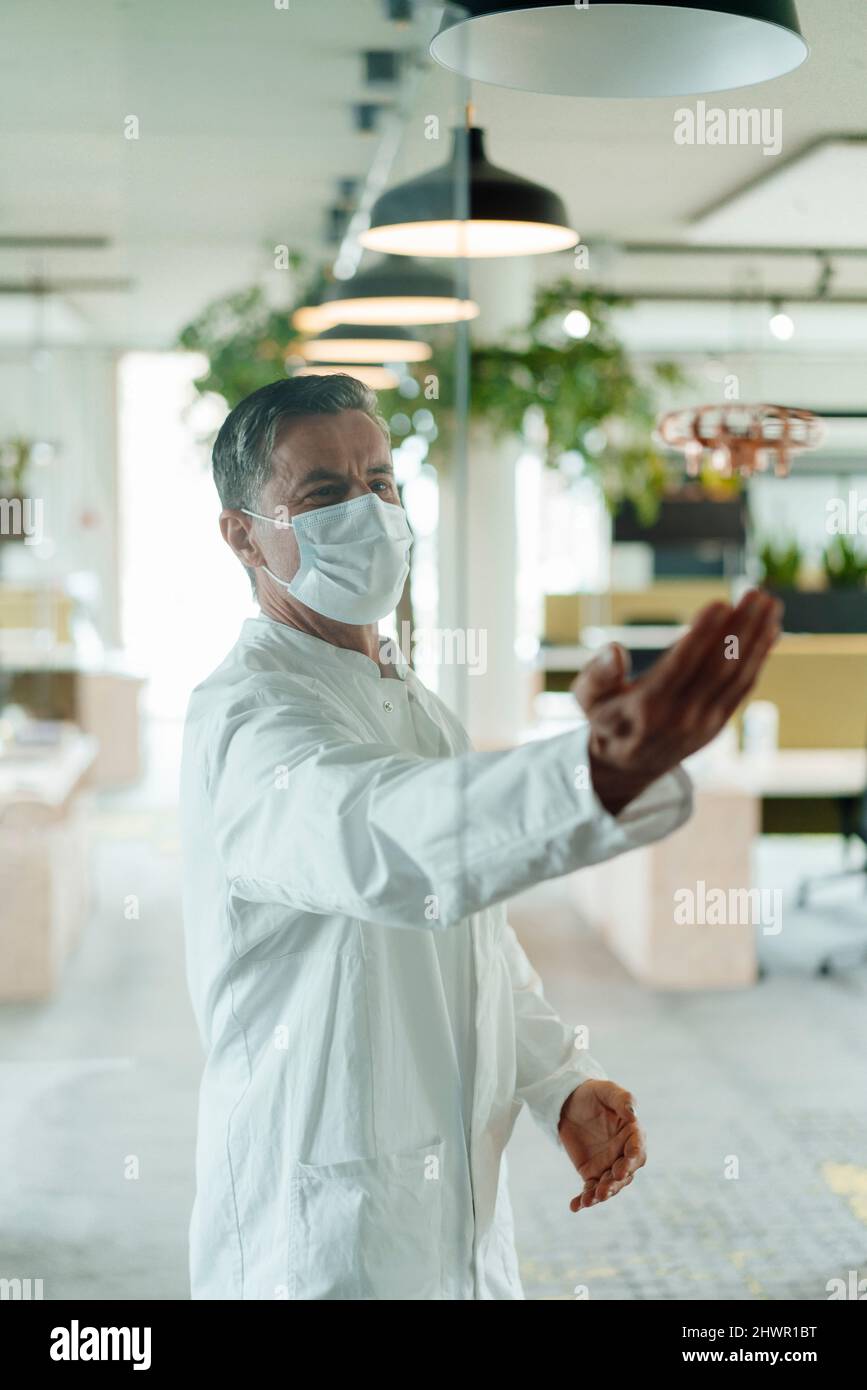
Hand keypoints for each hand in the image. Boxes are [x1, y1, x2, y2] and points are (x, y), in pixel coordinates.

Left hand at [558, 1079, 645, 1211]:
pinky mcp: (592, 1173)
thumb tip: (633, 1114)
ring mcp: (609, 1166)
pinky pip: (590, 1189)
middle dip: (617, 1181)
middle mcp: (624, 1154)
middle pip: (626, 1173)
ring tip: (590, 1199)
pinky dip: (584, 1199)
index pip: (637, 1148)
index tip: (627, 1159)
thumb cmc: (594, 1094)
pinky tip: (575, 1206)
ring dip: (602, 1194)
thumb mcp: (607, 1090)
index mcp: (632, 1134)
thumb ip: (622, 1100)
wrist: (569, 1102)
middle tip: (606, 1186)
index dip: (633, 1154)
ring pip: (610, 1185)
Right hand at [571, 589, 781, 814]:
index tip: (721, 602)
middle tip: (757, 592)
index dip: (703, 633)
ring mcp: (704, 722)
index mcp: (646, 707)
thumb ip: (597, 674)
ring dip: (757, 638)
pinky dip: (760, 658)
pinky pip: (744, 687)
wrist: (627, 767)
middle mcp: (680, 716)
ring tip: (770, 604)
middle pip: (718, 667)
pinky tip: (771, 631)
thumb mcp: (587, 698)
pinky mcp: (718, 723)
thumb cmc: (605, 719)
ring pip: (737, 676)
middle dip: (741, 627)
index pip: (682, 664)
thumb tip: (614, 650)